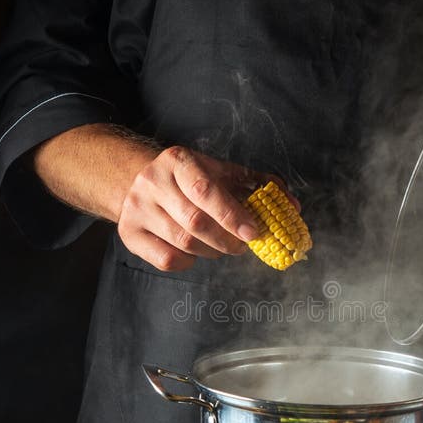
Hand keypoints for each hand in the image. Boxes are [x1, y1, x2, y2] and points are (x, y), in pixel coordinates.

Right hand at [118, 145, 281, 270]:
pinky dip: (189, 261)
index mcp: (178, 160)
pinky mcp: (130, 233)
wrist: (136, 180)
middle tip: (243, 245)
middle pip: (196, 223)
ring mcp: (137, 209)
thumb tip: (293, 205)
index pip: (206, 191)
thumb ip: (258, 186)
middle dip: (228, 240)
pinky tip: (195, 251)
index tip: (254, 233)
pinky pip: (167, 260)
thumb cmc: (190, 178)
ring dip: (212, 251)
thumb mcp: (221, 172)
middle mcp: (153, 182)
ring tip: (221, 246)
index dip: (233, 216)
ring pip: (184, 243)